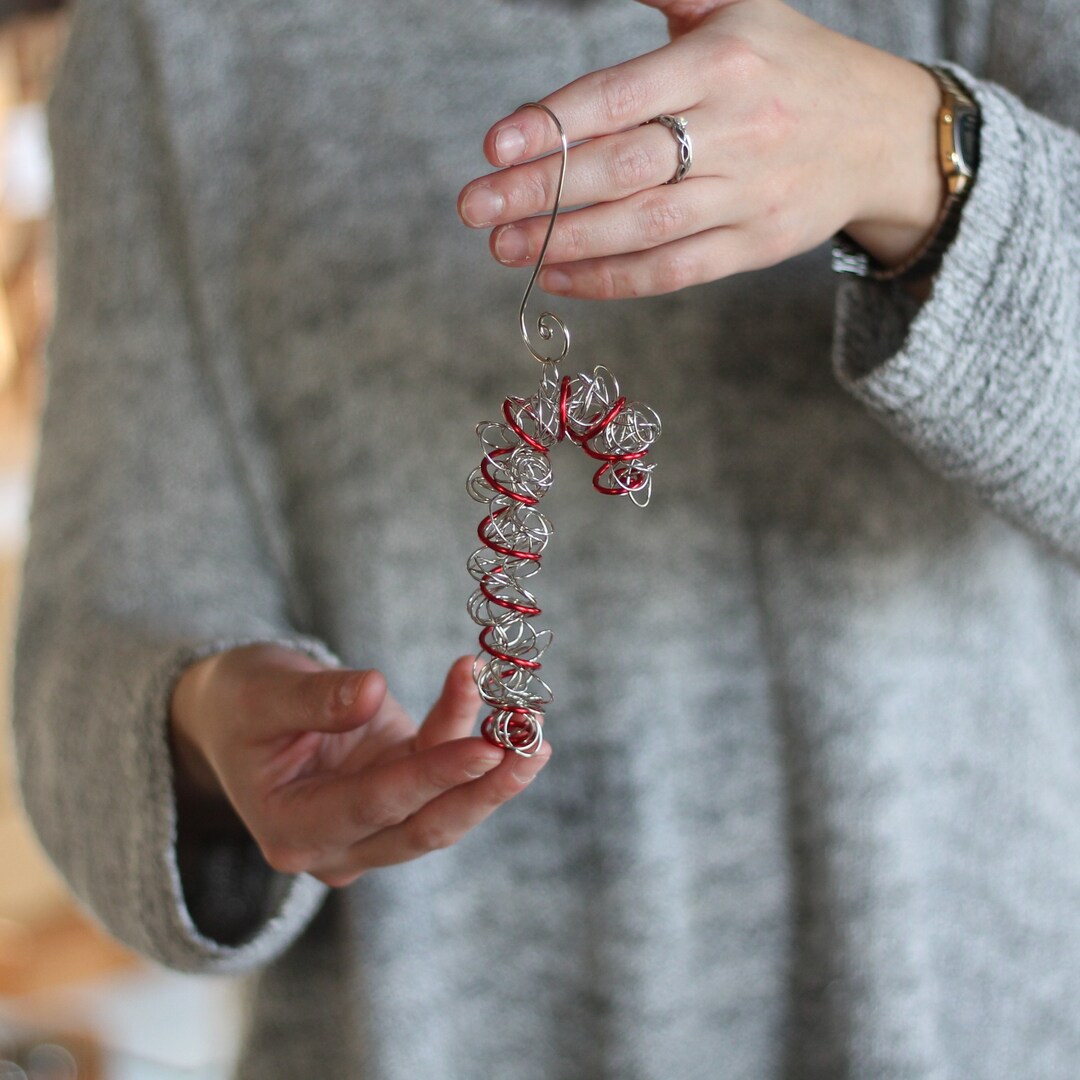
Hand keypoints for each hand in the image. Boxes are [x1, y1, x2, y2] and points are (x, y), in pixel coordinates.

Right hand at [168, 644, 549, 887]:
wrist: (232, 710)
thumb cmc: (238, 702)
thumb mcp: (261, 693)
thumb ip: (314, 698)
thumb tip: (373, 690)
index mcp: (294, 829)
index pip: (376, 805)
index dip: (433, 777)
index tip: (485, 748)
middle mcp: (337, 843)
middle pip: (423, 826)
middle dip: (483, 791)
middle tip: (533, 751)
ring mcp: (370, 823)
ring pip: (443, 809)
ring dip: (492, 773)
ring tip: (536, 733)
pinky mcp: (394, 790)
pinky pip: (439, 764)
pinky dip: (465, 731)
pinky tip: (490, 696)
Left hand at [457, 0, 942, 298]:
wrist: (881, 132)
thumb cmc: (788, 64)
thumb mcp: (734, 8)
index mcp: (723, 59)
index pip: (620, 97)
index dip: (554, 126)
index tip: (495, 149)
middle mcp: (737, 128)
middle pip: (621, 168)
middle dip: (540, 192)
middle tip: (475, 207)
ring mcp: (749, 194)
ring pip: (642, 227)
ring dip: (565, 241)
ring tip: (503, 247)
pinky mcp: (756, 246)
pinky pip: (674, 271)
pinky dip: (613, 279)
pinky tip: (560, 276)